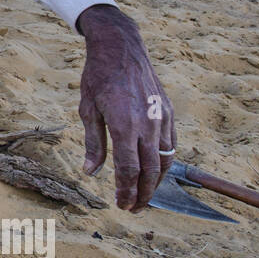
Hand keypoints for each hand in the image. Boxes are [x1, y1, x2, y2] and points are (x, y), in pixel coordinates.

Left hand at [75, 4, 174, 211]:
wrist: (122, 48)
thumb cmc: (99, 77)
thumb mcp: (87, 108)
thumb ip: (94, 143)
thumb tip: (91, 172)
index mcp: (125, 124)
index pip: (129, 168)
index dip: (126, 191)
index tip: (122, 205)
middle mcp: (148, 123)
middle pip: (150, 170)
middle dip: (142, 194)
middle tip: (133, 209)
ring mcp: (162, 117)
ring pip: (165, 160)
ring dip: (156, 182)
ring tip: (145, 197)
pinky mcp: (169, 111)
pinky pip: (171, 144)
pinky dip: (165, 162)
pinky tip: (155, 171)